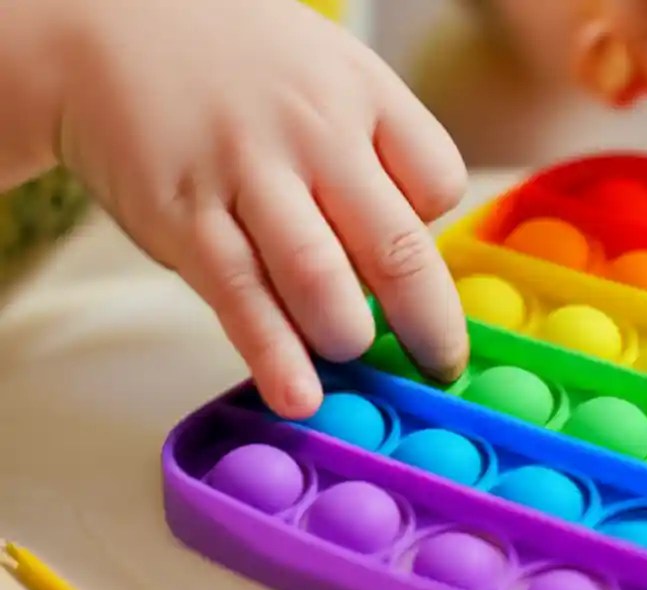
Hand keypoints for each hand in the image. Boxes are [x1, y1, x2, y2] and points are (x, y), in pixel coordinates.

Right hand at [54, 0, 469, 418]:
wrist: (106, 26)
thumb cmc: (239, 67)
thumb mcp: (326, 72)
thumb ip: (373, 150)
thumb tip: (400, 261)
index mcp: (364, 93)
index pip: (438, 181)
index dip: (438, 236)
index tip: (415, 270)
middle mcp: (314, 133)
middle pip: (396, 245)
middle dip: (428, 323)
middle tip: (439, 365)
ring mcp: (247, 174)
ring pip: (320, 279)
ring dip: (348, 337)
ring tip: (356, 359)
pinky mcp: (184, 216)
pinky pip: (240, 297)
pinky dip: (274, 355)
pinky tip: (299, 394)